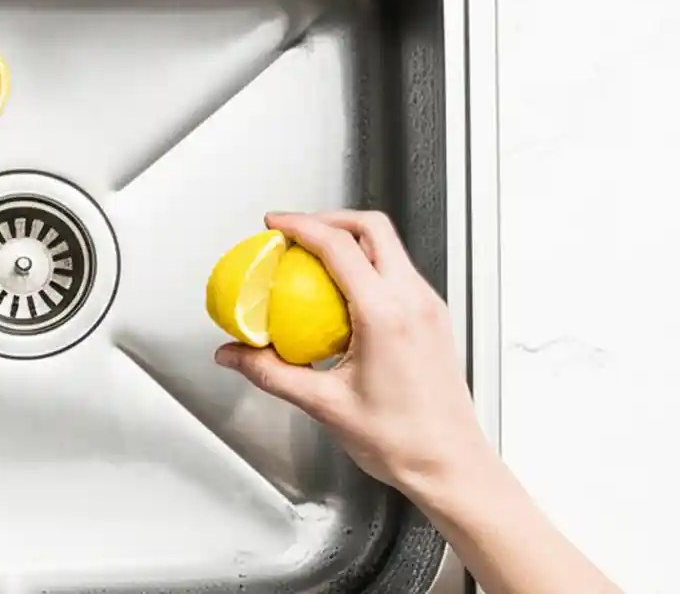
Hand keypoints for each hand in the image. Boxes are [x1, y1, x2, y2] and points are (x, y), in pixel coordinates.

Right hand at [214, 210, 490, 494]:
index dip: (300, 226)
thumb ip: (271, 372)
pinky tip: (339, 294)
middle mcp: (414, 301)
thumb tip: (235, 355)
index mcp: (386, 314)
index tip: (274, 225)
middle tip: (295, 231)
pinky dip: (365, 266)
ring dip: (349, 240)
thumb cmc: (401, 440)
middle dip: (329, 218)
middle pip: (372, 227)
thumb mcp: (323, 404)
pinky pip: (396, 273)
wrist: (450, 465)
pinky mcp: (432, 319)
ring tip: (312, 259)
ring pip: (388, 247)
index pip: (339, 246)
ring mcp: (429, 307)